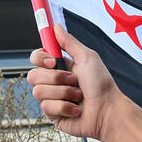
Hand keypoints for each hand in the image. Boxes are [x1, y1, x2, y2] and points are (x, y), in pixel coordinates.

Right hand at [27, 24, 123, 141]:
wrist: (108, 110)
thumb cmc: (101, 85)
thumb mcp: (87, 57)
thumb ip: (69, 42)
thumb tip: (55, 26)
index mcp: (59, 68)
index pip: (36, 58)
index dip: (40, 58)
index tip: (53, 61)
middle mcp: (53, 83)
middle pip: (32, 75)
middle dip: (56, 78)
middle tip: (74, 81)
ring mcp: (52, 99)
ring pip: (38, 92)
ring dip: (63, 93)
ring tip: (79, 96)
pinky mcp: (53, 115)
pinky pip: (47, 107)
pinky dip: (65, 107)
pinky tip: (77, 109)